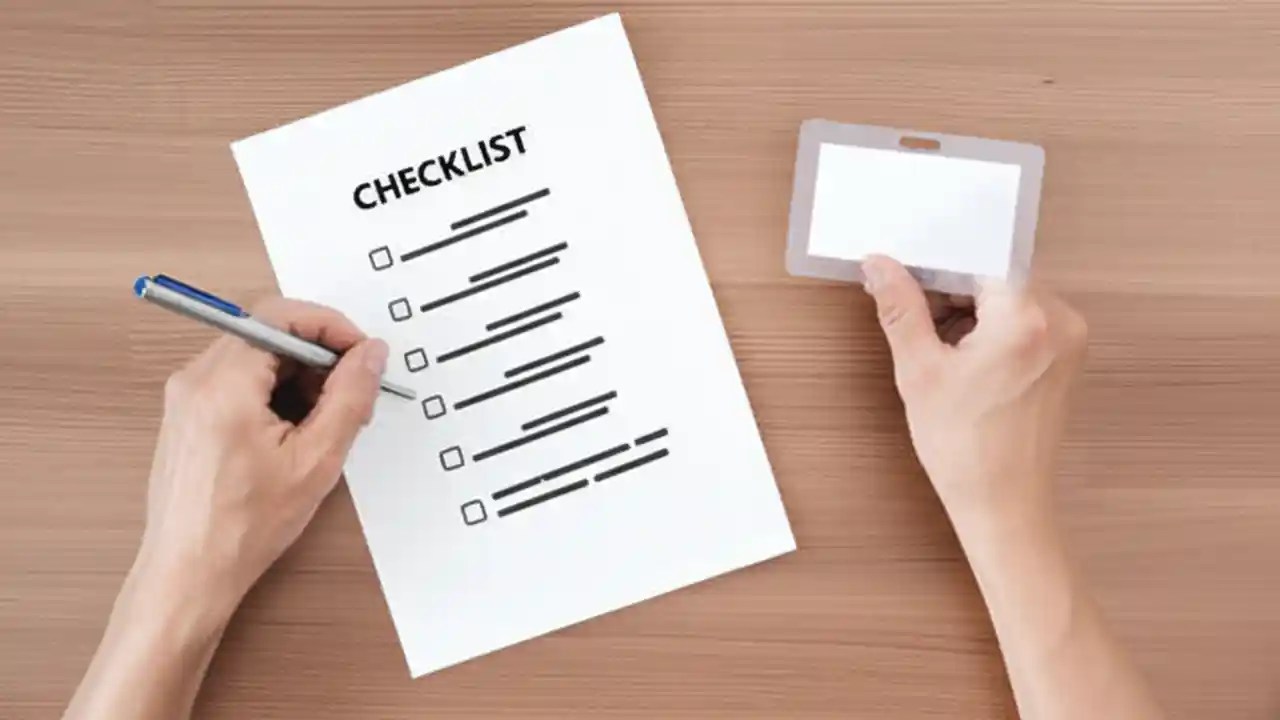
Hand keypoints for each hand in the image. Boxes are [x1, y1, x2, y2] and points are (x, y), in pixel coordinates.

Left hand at [131, 298, 387, 621]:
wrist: (189, 572)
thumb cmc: (241, 528)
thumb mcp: (316, 459)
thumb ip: (349, 397)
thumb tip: (370, 355)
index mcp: (223, 384)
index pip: (281, 315)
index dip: (331, 326)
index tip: (361, 352)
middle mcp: (196, 380)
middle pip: (270, 334)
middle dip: (319, 357)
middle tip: (352, 394)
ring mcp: (186, 397)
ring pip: (257, 357)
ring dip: (299, 378)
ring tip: (325, 423)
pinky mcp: (188, 414)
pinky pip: (239, 380)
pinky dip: (275, 393)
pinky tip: (296, 433)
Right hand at [861, 255, 1087, 522]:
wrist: (1005, 505)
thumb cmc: (964, 449)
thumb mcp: (919, 372)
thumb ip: (900, 309)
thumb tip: (879, 265)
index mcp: (1026, 319)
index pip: (979, 260)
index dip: (938, 265)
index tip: (908, 279)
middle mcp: (1060, 322)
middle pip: (997, 277)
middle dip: (954, 291)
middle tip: (920, 324)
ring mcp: (1069, 340)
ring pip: (1010, 297)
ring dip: (972, 311)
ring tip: (944, 353)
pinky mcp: (1067, 357)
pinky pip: (1026, 320)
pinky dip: (993, 328)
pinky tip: (966, 362)